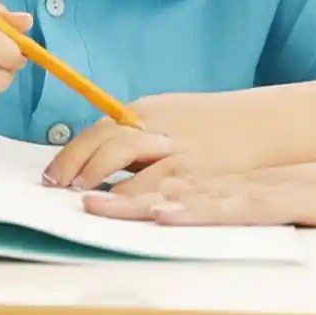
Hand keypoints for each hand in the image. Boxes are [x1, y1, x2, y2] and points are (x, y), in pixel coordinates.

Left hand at [42, 93, 254, 192]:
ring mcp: (172, 143)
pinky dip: (132, 193)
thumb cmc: (217, 123)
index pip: (98, 130)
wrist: (262, 122)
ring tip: (82, 197)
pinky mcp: (192, 165)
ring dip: (95, 176)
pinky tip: (119, 204)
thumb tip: (105, 154)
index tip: (53, 174)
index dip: (71, 153)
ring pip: (120, 155)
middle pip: (103, 140)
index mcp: (147, 110)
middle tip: (56, 186)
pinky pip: (153, 181)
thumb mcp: (173, 117)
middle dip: (74, 165)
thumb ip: (140, 132)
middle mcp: (155, 122)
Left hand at [82, 150, 315, 228]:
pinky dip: (197, 212)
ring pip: (198, 197)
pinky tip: (167, 214)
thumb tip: (239, 235)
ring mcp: (277, 192)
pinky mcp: (299, 204)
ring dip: (144, 203)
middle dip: (122, 194)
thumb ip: (280, 220)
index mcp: (260, 188)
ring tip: (96, 209)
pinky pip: (240, 209)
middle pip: (178, 188)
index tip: (93, 199)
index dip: (138, 194)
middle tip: (70, 197)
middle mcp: (259, 185)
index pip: (188, 190)